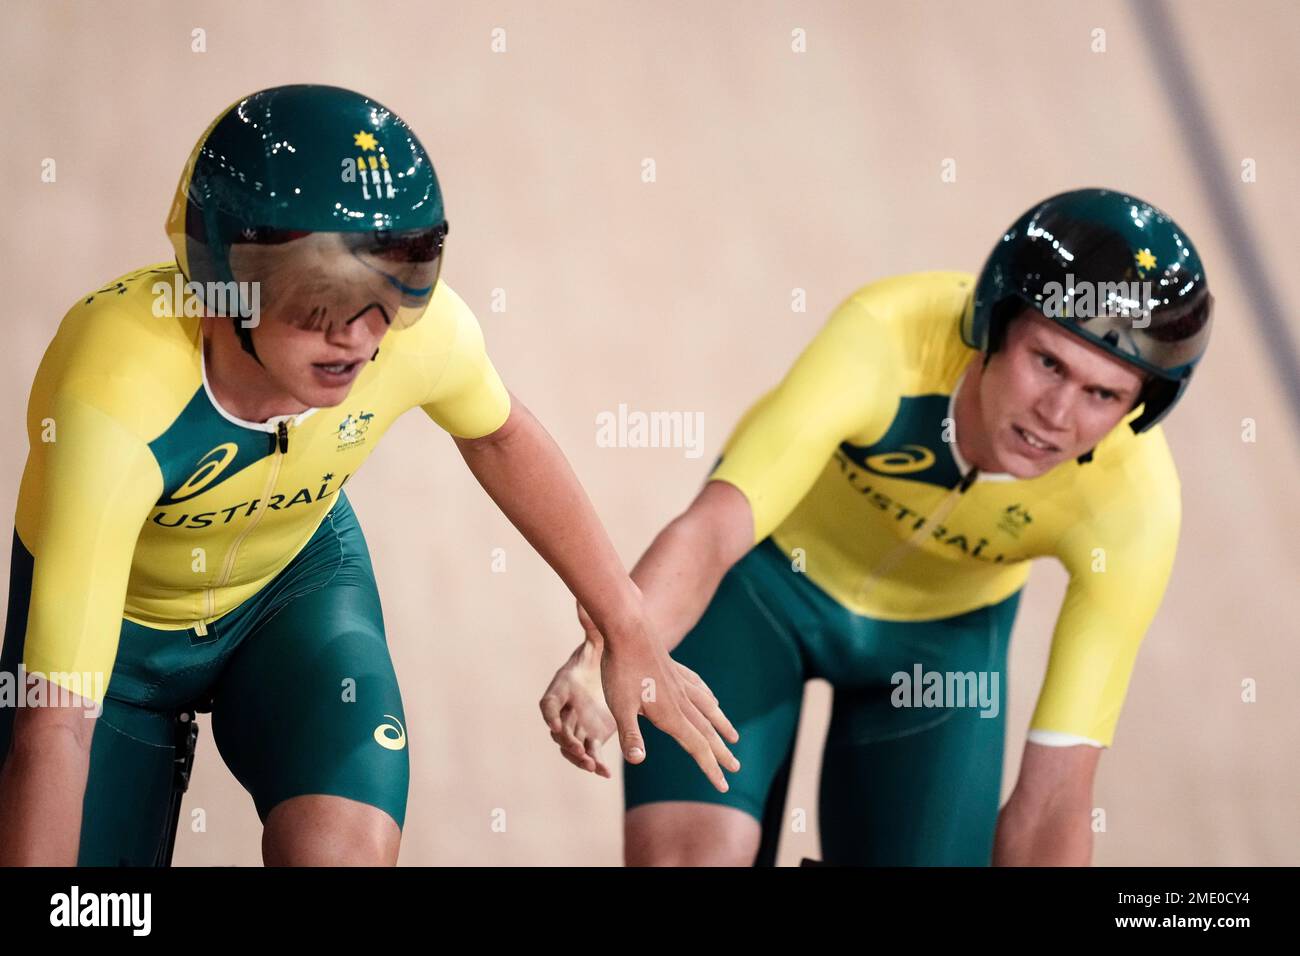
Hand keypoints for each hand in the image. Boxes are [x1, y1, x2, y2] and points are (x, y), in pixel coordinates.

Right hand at [539, 638, 616, 776]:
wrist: (611, 668)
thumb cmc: (599, 654)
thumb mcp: (596, 642)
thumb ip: (590, 628)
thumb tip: (583, 604)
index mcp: (563, 688)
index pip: (549, 704)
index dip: (550, 715)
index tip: (554, 724)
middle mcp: (566, 710)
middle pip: (559, 731)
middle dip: (565, 741)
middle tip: (576, 749)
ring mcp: (578, 725)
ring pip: (572, 746)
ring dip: (578, 757)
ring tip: (592, 764)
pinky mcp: (593, 735)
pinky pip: (591, 753)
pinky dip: (596, 764)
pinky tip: (606, 772)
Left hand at [597, 615, 739, 792]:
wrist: (627, 627)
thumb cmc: (620, 668)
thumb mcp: (620, 706)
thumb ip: (630, 735)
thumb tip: (638, 761)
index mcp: (670, 714)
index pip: (697, 747)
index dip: (710, 768)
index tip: (723, 786)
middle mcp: (681, 700)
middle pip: (707, 732)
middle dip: (721, 753)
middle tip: (736, 768)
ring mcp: (680, 683)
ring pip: (708, 709)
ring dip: (721, 726)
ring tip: (733, 738)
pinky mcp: (675, 668)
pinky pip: (699, 688)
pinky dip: (709, 699)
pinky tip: (713, 700)